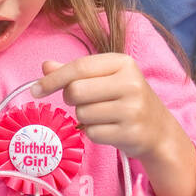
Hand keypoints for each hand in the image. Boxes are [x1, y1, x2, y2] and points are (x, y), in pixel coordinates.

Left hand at [32, 54, 184, 162]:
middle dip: (71, 99)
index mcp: (123, 63)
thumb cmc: (126, 99)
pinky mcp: (130, 133)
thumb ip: (76, 72)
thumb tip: (45, 66)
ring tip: (102, 115)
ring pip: (82, 113)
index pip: (78, 67)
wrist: (158, 130)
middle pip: (76, 91)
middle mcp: (131, 83)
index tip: (36, 89)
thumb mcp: (105, 79)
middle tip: (84, 102)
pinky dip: (93, 132)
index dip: (53, 79)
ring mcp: (132, 109)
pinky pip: (92, 132)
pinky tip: (108, 128)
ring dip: (84, 117)